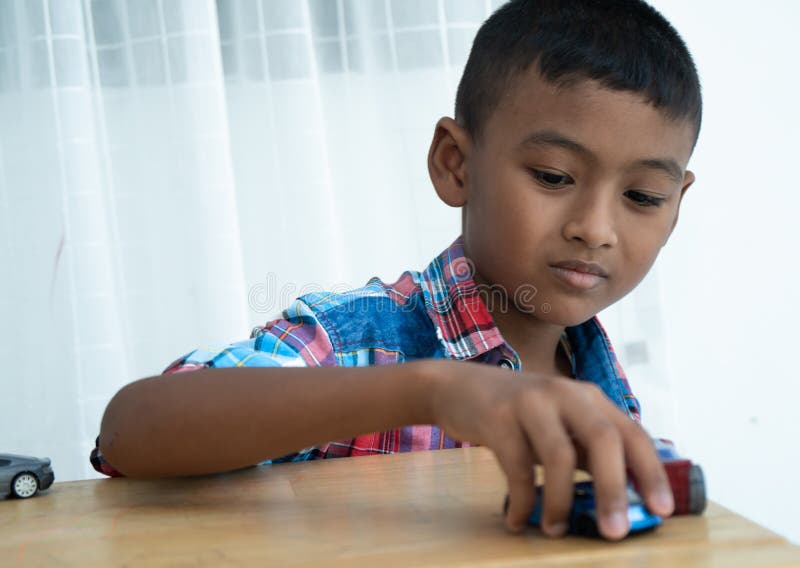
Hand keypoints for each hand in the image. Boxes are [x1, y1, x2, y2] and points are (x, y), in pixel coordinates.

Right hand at [425, 359, 674, 539]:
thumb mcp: (559, 424)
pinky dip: (520, 499)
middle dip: (614, 489)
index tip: (663, 510)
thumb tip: (625, 497)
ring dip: (560, 501)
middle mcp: (565, 393)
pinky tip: (516, 519)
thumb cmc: (516, 413)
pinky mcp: (497, 416)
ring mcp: (530, 401)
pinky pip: (516, 466)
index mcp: (588, 397)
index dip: (651, 472)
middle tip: (615, 531)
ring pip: (559, 455)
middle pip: (603, 439)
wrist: (458, 387)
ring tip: (555, 529)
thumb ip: (588, 451)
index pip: (632, 433)